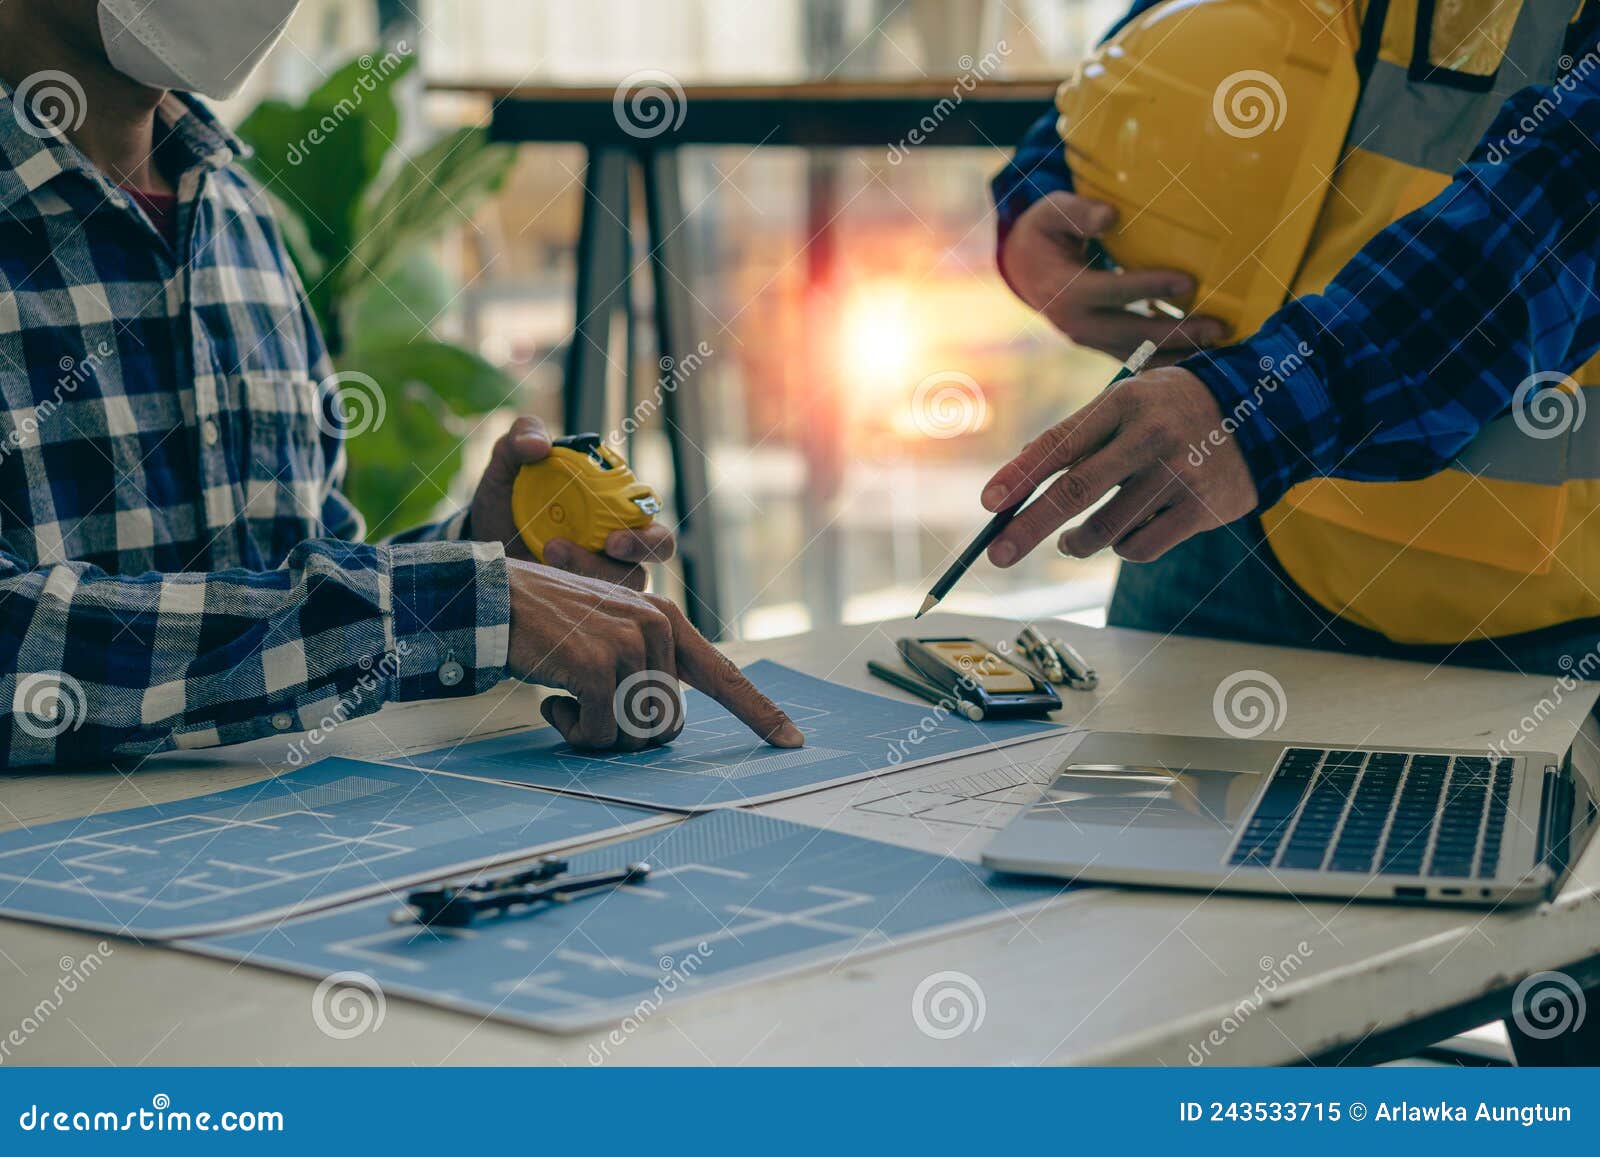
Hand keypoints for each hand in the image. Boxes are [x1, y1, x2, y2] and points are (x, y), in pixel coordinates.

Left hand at [469, 416, 675, 589]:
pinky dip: (574, 600)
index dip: (643, 532)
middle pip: (656, 552)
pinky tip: (546, 584)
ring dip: (591, 572)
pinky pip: (593, 605)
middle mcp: (617, 539)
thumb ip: (520, 435)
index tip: (612, 539)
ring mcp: (599, 570)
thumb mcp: (506, 462)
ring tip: (549, 555)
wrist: (480, 536)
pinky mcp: (579, 597)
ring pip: (624, 584)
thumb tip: (539, 445)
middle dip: (639, 553)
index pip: (648, 515)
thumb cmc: (506, 495)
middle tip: (608, 548)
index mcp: (613, 502)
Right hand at [506, 558, 803, 751]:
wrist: (493, 599)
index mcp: (665, 622)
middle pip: (668, 723)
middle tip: (588, 706)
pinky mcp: (598, 665)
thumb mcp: (608, 632)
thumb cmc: (547, 625)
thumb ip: (645, 665)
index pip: (724, 675)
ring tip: (569, 697)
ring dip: (599, 732)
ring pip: (636, 732)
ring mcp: (629, 645)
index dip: (759, 712)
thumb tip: (662, 720)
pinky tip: (552, 700)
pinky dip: (575, 731)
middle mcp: (656, 628)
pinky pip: (601, 733)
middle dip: (628, 731)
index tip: (792, 740)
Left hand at [980, 367, 1258, 564]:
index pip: (1060, 443)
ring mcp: (1179, 475)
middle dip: (1028, 527)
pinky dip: (1122, 548)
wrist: (1263, 413)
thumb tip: (1019, 474)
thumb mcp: (1128, 402)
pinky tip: (1125, 534)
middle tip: (997, 554)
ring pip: (1105, 529)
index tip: (988, 502)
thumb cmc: (1172, 410)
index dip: (1020, 474)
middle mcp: (1151, 437)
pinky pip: (1140, 547)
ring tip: (1069, 541)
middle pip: (1076, 491)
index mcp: (1124, 402)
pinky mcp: (1202, 510)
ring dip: (1076, 543)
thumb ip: (1079, 434)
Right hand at [1001, 192, 1225, 362]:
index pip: (1112, 292)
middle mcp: (1076, 323)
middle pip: (1132, 334)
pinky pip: (1137, 358)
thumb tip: (1110, 215)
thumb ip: (1079, 213)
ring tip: (1219, 346)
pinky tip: (1200, 353)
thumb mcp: (1052, 213)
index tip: (1188, 282)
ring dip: (1178, 353)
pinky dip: (1168, 359)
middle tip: (1218, 329)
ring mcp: (1088, 339)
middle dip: (1177, 333)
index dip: (1149, 288)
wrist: (1022, 269)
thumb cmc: (1045, 233)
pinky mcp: (1100, 346)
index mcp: (1065, 289)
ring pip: (1137, 354)